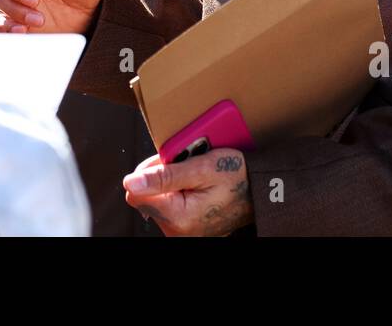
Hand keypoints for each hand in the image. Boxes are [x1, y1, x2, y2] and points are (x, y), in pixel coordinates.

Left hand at [123, 149, 253, 236]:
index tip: (170, 160)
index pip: (136, 192)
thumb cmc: (236, 176)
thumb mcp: (202, 167)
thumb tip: (131, 181)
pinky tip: (195, 183)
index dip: (149, 170)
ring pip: (156, 198)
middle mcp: (176, 230)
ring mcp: (181, 231)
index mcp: (178, 216)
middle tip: (187, 164)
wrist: (259, 191)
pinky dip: (178, 190)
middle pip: (145, 196)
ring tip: (195, 174)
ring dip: (170, 181)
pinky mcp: (185, 227)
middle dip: (161, 175)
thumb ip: (165, 175)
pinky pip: (169, 205)